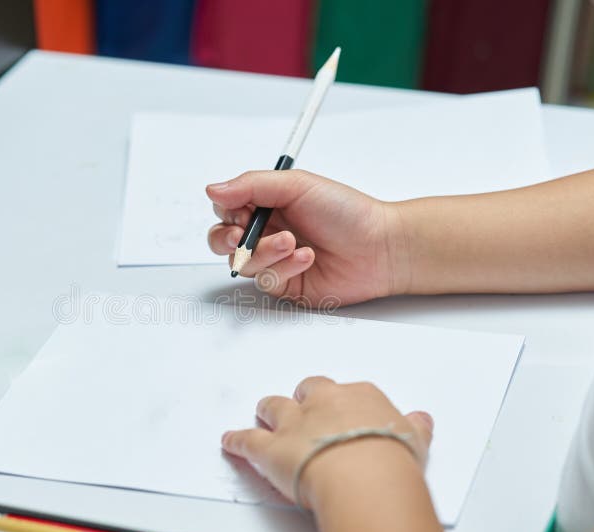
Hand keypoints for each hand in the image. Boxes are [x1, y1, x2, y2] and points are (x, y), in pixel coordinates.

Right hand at [207, 170, 409, 305]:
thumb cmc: (346, 212)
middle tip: (240, 236)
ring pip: (242, 263)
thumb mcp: (297, 185)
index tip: (240, 212)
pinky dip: (284, 268)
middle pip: (222, 241)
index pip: (227, 210)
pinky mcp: (286, 284)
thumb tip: (212, 189)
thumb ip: (251, 185)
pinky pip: (266, 281)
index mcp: (267, 205)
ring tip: (292, 243)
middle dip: (226, 239)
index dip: (226, 214)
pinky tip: (307, 258)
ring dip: (264, 252)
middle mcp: (267, 232)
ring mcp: (274, 260)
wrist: (380, 247)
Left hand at [221, 376, 433, 507]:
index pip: (346, 391)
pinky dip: (236, 441)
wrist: (364, 475)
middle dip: (302, 398)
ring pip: (273, 407)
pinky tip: (229, 440)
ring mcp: (293, 424)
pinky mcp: (269, 449)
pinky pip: (246, 440)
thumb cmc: (390, 457)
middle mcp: (322, 403)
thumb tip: (421, 419)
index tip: (340, 411)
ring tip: (263, 412)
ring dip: (268, 411)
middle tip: (301, 407)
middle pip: (306, 391)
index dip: (339, 403)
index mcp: (357, 396)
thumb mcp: (415, 439)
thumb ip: (414, 427)